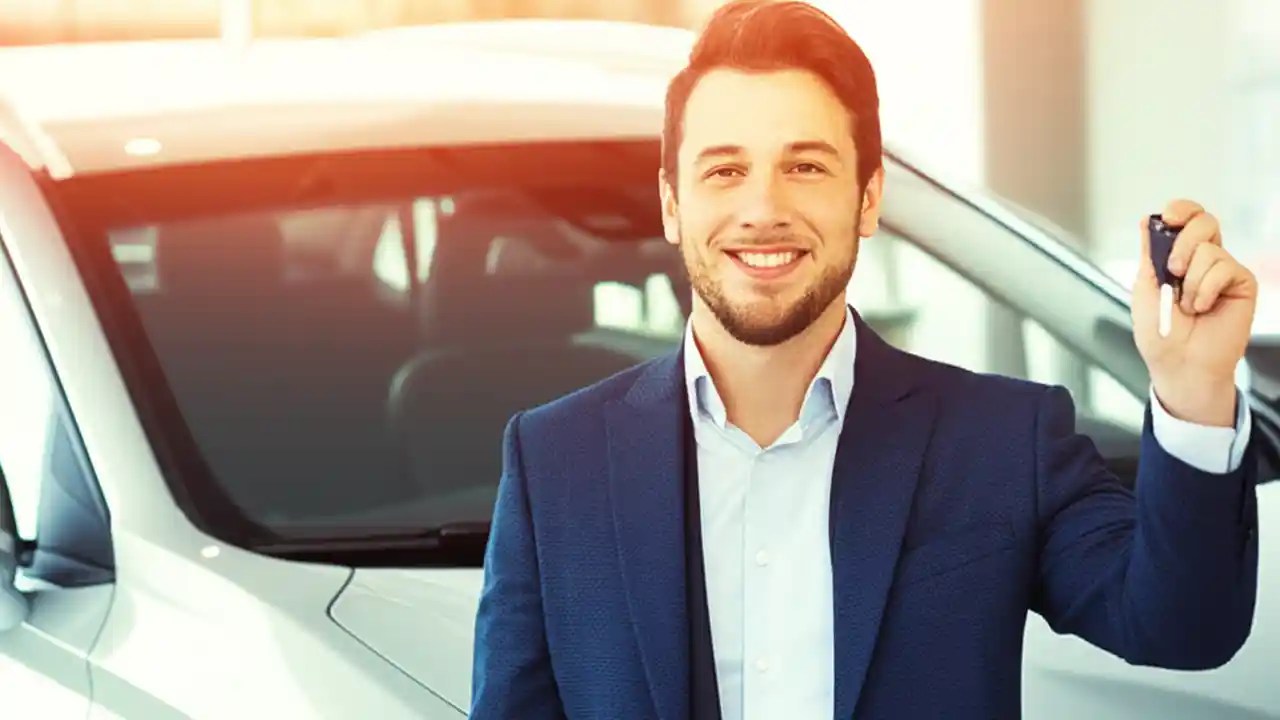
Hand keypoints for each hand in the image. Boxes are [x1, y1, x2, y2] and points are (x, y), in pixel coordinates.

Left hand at [1131, 200, 1257, 426]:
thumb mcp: (1145, 287)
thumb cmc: (1160, 332)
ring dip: (1189, 281)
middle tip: (1173, 271)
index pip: (1187, 218)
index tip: (1168, 216)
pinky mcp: (1242, 284)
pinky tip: (1202, 308)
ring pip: (1209, 249)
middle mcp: (1204, 259)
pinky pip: (1224, 268)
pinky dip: (1205, 290)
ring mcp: (1224, 271)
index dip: (1181, 209)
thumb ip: (1149, 252)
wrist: (1178, 363)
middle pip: (1204, 222)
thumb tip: (1146, 220)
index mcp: (1179, 256)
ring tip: (1187, 305)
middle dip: (1183, 243)